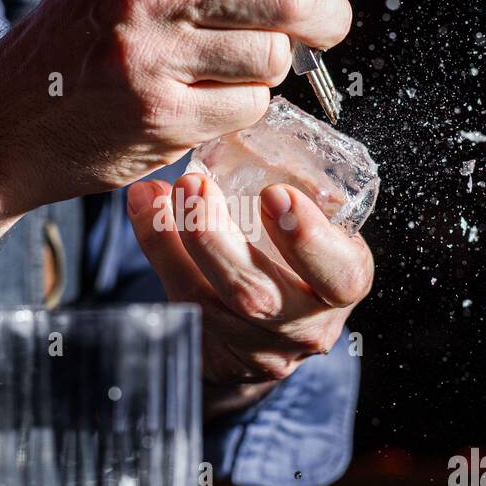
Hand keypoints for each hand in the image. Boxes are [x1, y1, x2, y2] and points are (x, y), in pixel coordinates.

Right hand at [0, 0, 352, 214]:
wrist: (5, 123)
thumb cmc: (73, 46)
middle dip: (327, 16)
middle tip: (327, 30)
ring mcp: (155, 58)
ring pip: (273, 57)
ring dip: (270, 70)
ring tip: (234, 73)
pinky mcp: (163, 116)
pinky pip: (248, 106)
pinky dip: (242, 108)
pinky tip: (207, 104)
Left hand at [126, 170, 373, 415]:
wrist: (277, 324)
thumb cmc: (302, 255)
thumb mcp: (322, 225)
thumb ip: (302, 193)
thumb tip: (247, 131)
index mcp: (342, 283)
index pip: (338, 272)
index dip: (308, 239)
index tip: (276, 195)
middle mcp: (304, 325)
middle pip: (257, 296)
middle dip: (217, 239)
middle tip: (195, 185)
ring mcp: (257, 348)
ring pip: (208, 305)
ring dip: (174, 243)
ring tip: (156, 195)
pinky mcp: (216, 354)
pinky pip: (180, 305)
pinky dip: (158, 252)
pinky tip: (143, 210)